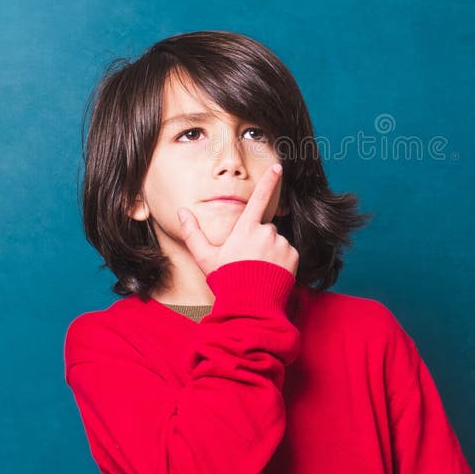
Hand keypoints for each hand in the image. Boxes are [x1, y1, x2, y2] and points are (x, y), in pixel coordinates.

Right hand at [176, 164, 298, 277]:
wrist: (250, 306)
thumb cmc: (226, 280)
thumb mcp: (205, 257)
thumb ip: (193, 233)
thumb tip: (182, 212)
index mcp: (246, 229)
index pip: (259, 198)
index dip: (268, 180)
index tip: (277, 167)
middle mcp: (266, 232)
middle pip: (264, 228)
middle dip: (257, 239)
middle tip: (247, 260)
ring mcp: (281, 244)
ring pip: (276, 240)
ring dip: (269, 250)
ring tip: (258, 270)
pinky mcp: (292, 256)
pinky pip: (287, 252)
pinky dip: (281, 260)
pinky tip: (270, 273)